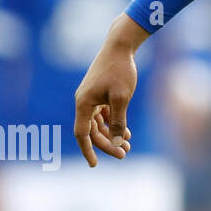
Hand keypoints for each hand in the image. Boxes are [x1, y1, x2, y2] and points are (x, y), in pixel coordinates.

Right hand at [73, 14, 147, 165]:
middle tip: (124, 155)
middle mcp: (84, 102)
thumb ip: (118, 121)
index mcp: (83, 104)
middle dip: (107, 144)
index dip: (88, 150)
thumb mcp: (122, 98)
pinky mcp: (99, 93)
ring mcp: (91, 97)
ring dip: (111, 135)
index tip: (95, 164)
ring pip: (99, 123)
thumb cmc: (120, 70)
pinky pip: (104, 114)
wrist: (120, 46)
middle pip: (92, 131)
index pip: (82, 134)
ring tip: (127, 146)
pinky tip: (127, 132)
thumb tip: (116, 142)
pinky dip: (114, 123)